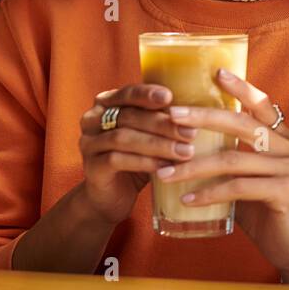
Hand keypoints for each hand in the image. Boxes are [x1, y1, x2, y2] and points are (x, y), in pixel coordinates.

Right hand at [79, 83, 194, 224]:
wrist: (110, 197)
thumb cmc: (137, 159)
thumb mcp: (149, 135)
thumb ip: (162, 119)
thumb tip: (200, 110)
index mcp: (106, 103)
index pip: (128, 93)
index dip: (148, 94)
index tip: (171, 97)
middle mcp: (92, 119)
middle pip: (129, 116)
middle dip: (163, 124)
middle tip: (192, 133)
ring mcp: (88, 143)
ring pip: (124, 138)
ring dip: (158, 145)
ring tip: (185, 152)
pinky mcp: (90, 166)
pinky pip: (117, 160)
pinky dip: (144, 163)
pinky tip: (165, 169)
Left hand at [156, 70, 288, 284]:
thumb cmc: (261, 205)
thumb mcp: (246, 173)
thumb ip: (229, 152)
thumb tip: (183, 135)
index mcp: (280, 135)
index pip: (261, 103)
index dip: (240, 87)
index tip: (216, 72)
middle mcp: (288, 146)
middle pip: (241, 124)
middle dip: (203, 118)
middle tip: (172, 117)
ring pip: (233, 159)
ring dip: (193, 165)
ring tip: (164, 173)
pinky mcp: (284, 192)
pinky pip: (238, 188)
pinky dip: (208, 193)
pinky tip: (186, 200)